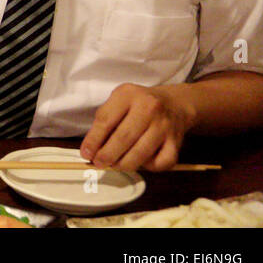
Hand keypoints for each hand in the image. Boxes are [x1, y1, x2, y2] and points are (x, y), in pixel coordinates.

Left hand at [80, 83, 197, 171]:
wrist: (175, 103)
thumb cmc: (139, 104)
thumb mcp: (119, 100)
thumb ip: (105, 120)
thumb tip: (91, 148)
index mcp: (128, 95)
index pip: (106, 120)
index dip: (93, 140)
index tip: (86, 153)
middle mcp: (149, 108)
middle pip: (123, 138)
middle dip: (107, 155)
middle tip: (99, 163)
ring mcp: (164, 126)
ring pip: (141, 153)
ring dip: (124, 164)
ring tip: (114, 165)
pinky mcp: (177, 142)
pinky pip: (161, 162)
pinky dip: (148, 167)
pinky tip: (140, 162)